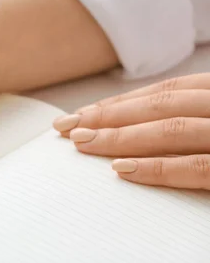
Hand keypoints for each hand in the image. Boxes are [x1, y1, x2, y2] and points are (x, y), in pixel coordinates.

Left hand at [52, 73, 209, 190]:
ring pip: (172, 130)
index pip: (166, 93)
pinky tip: (121, 170)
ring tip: (82, 144)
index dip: (119, 103)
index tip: (80, 115)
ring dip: (121, 137)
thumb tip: (131, 133)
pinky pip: (196, 167)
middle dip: (108, 116)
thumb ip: (187, 124)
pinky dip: (157, 167)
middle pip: (161, 106)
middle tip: (66, 128)